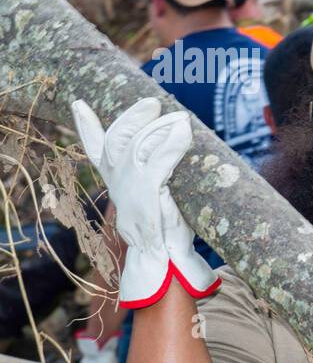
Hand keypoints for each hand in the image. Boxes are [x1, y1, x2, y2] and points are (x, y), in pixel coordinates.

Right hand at [71, 98, 217, 307]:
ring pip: (138, 146)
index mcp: (117, 182)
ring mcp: (131, 188)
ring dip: (160, 128)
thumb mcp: (155, 196)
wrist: (162, 260)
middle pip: (116, 140)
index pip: (95, 150)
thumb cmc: (165, 228)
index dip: (86, 127)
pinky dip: (172, 144)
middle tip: (152, 103)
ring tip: (180, 118)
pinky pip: (158, 161)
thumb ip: (155, 173)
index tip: (78, 104)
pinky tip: (184, 131)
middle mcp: (119, 182)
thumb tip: (175, 146)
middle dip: (132, 118)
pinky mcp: (148, 194)